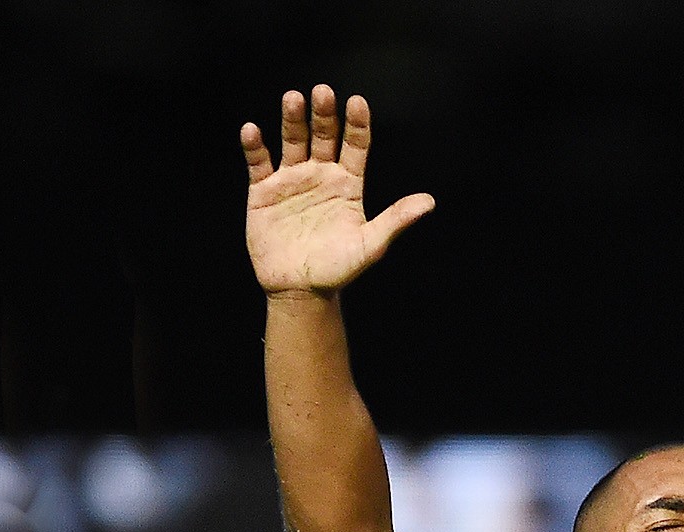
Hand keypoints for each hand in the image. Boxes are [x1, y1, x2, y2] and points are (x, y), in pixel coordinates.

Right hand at [241, 86, 434, 296]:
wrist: (300, 289)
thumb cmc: (339, 269)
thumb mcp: (372, 245)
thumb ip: (396, 219)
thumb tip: (430, 202)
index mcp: (348, 185)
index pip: (355, 147)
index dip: (357, 125)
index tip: (357, 102)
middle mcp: (321, 176)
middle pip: (323, 137)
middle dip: (323, 115)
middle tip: (323, 92)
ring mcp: (291, 180)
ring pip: (292, 142)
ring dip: (292, 120)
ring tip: (294, 98)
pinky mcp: (263, 191)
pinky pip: (258, 163)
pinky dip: (255, 146)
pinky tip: (253, 130)